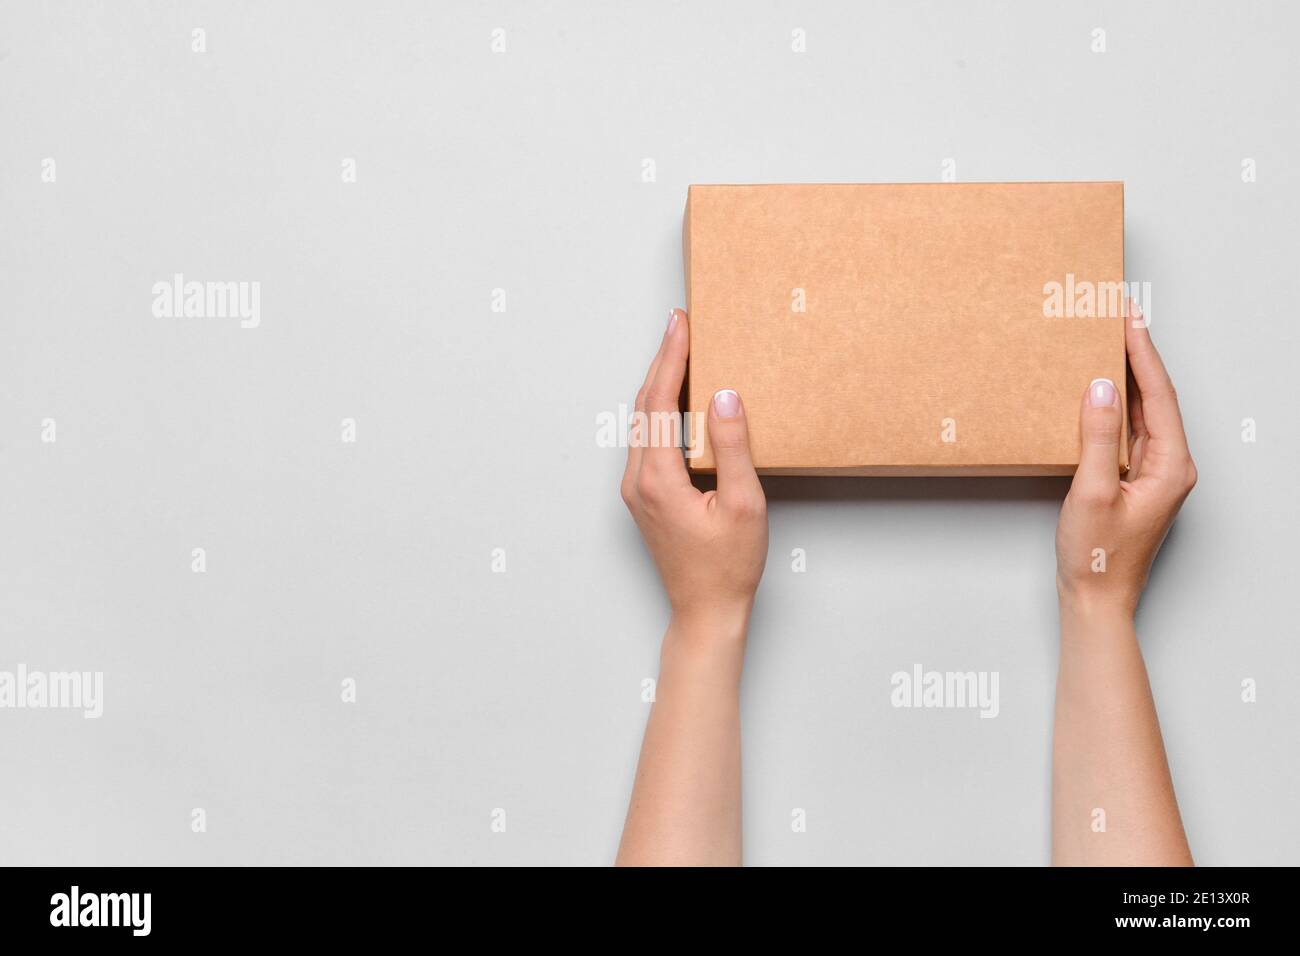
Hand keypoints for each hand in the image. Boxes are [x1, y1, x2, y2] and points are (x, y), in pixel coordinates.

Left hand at [621, 309, 767, 634]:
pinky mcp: (644, 497)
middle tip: (679, 323)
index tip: (680, 324)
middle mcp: (637, 481)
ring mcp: (636, 490)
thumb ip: (733, 447)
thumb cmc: (727, 566)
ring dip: (659, 384)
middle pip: (644, 406)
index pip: (658, 402)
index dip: (671, 358)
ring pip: (642, 422)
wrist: (705, 611)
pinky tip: (678, 400)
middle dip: (662, 361)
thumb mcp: (743, 504)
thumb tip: (726, 396)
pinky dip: (661, 411)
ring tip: (680, 351)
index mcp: (658, 479)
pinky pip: (648, 441)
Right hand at [1055, 301, 1197, 618]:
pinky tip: (1103, 392)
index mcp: (1172, 466)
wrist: (1097, 600)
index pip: (1161, 396)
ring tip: (1111, 343)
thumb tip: (1101, 387)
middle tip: (1121, 318)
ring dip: (1130, 378)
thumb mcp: (1091, 492)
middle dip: (1140, 357)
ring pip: (1146, 414)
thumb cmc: (1096, 555)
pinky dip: (1119, 406)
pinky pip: (1132, 432)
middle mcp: (1172, 467)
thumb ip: (1098, 436)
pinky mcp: (1137, 482)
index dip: (1143, 353)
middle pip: (1159, 399)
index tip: (1129, 319)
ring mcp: (1156, 475)